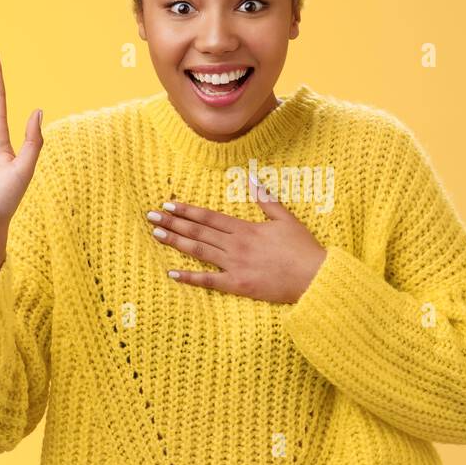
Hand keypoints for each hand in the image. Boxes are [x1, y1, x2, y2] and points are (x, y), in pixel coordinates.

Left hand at [145, 173, 326, 303]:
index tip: (169, 204)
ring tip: (157, 234)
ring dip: (176, 242)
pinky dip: (190, 277)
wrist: (314, 277)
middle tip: (151, 216)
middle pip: (198, 231)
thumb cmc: (302, 248)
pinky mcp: (238, 285)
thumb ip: (266, 200)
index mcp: (245, 228)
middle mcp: (235, 245)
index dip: (187, 210)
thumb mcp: (286, 219)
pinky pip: (209, 281)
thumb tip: (252, 178)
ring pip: (199, 251)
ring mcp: (235, 265)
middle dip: (173, 222)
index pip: (209, 217)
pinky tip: (172, 273)